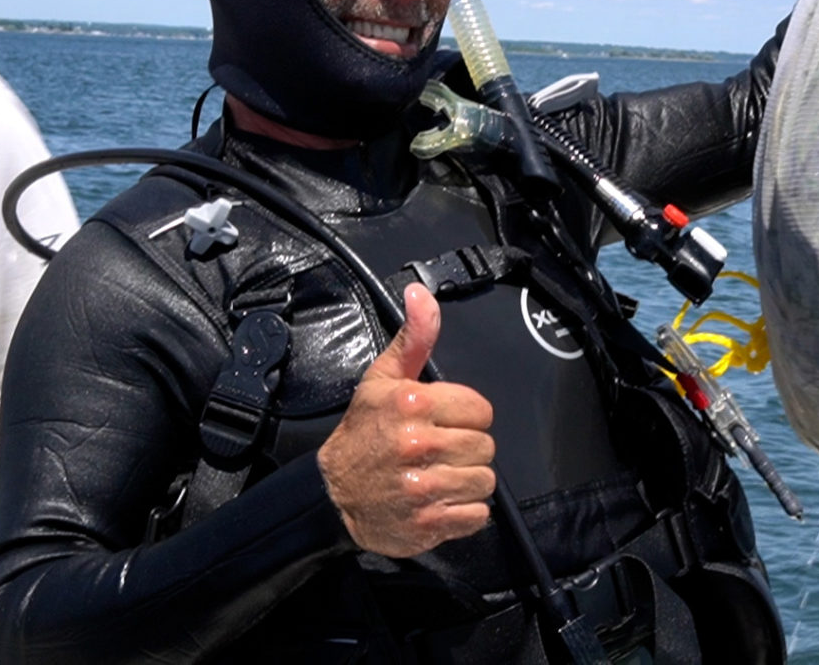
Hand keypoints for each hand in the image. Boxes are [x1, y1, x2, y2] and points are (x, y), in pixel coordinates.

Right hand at [317, 283, 495, 556]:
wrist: (332, 494)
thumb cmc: (364, 432)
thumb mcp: (383, 378)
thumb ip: (414, 337)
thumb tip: (421, 293)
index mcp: (413, 404)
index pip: (480, 409)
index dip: (466, 416)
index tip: (445, 421)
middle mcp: (419, 444)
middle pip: (485, 446)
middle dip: (466, 448)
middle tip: (440, 450)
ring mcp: (423, 488)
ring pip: (484, 480)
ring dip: (467, 481)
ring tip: (439, 475)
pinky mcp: (427, 524)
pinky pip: (475, 515)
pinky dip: (463, 513)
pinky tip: (440, 501)